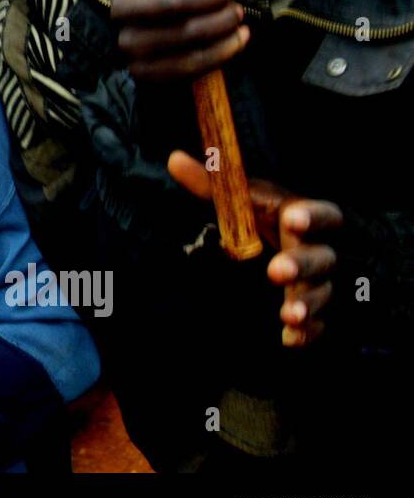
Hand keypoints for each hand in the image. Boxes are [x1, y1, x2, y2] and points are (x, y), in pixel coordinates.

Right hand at [109, 0, 248, 80]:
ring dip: (221, 23)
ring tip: (236, 13)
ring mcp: (130, 42)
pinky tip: (239, 38)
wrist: (149, 29)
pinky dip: (221, 51)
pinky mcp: (144, 70)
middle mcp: (120, 7)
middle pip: (173, 1)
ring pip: (185, 34)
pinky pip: (188, 65)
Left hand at [169, 152, 340, 347]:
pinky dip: (305, 333)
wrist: (282, 251)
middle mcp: (316, 251)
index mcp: (303, 218)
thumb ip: (211, 184)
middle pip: (321, 258)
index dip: (312, 217)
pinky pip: (317, 326)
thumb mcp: (240, 201)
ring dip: (306, 303)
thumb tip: (174, 159)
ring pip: (321, 294)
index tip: (292, 218)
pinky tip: (288, 338)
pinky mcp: (312, 313)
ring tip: (287, 313)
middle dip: (301, 264)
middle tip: (276, 270)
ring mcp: (316, 283)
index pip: (323, 214)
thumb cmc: (263, 219)